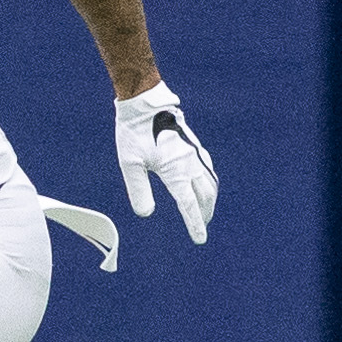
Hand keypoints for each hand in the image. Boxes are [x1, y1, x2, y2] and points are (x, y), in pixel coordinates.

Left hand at [114, 81, 216, 242]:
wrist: (144, 103)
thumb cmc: (133, 133)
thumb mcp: (130, 164)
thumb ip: (138, 190)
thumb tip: (146, 214)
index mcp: (176, 171)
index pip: (189, 204)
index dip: (194, 223)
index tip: (200, 239)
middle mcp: (190, 163)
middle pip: (205, 195)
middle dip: (205, 213)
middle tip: (201, 227)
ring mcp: (194, 153)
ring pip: (210, 182)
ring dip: (210, 199)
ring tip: (206, 210)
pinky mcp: (193, 144)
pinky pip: (208, 168)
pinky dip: (210, 182)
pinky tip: (205, 185)